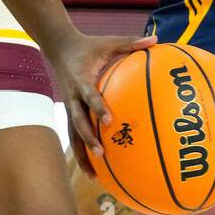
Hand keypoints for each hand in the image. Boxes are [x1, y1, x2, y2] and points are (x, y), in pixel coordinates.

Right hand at [52, 31, 157, 177]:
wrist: (59, 46)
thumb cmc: (89, 45)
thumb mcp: (109, 41)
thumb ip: (131, 42)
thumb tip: (155, 40)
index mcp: (81, 80)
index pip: (89, 96)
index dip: (97, 108)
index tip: (109, 121)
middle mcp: (72, 96)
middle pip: (77, 122)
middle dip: (88, 139)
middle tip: (102, 153)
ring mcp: (69, 105)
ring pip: (73, 134)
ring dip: (82, 153)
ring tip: (93, 175)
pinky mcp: (69, 110)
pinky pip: (74, 133)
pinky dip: (81, 150)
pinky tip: (93, 168)